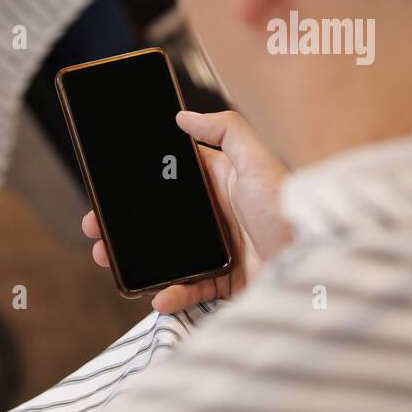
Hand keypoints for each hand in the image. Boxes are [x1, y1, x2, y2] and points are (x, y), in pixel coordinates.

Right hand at [81, 109, 291, 313]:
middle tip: (96, 228)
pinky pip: (191, 289)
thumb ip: (225, 129)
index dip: (140, 183)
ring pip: (168, 255)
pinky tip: (157, 295)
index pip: (173, 179)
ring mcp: (222, 251)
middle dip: (125, 225)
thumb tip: (183, 117)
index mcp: (224, 183)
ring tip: (110, 259)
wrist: (316, 261)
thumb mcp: (257, 158)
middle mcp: (221, 216)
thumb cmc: (288, 207)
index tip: (109, 189)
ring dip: (135, 259)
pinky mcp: (228, 282)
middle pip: (162, 219)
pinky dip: (171, 294)